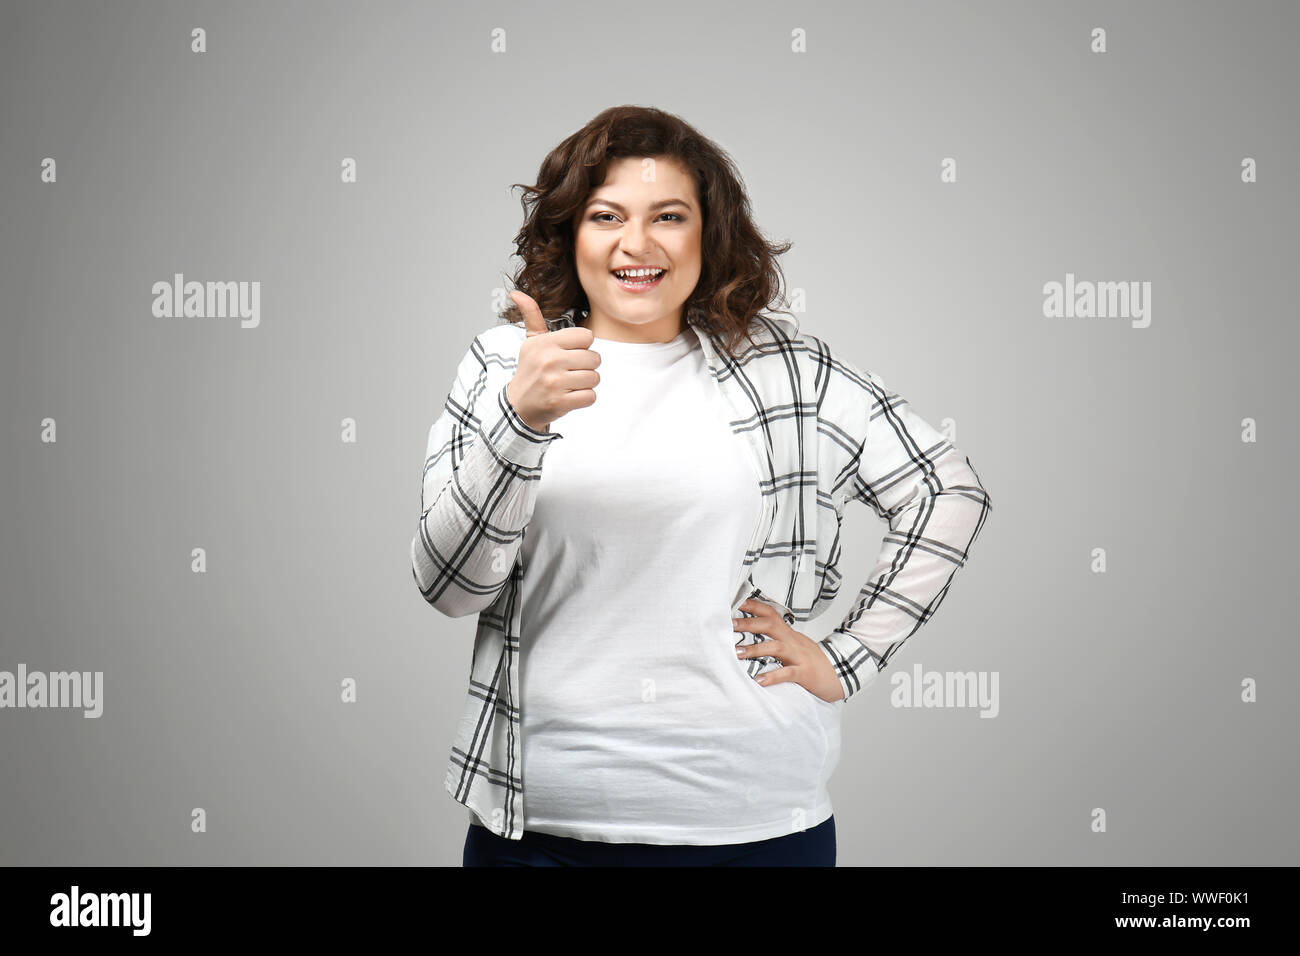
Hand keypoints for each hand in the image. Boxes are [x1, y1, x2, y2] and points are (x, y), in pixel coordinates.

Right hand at [505, 291, 600, 431]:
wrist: (519, 404)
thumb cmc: (531, 369)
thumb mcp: (531, 342)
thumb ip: (531, 315)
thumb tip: (516, 293)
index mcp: (546, 342)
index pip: (587, 337)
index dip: (582, 347)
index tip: (569, 353)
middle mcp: (549, 360)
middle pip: (595, 358)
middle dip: (587, 366)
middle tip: (570, 371)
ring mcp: (554, 382)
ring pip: (595, 378)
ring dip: (586, 383)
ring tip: (570, 383)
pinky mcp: (560, 402)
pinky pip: (591, 396)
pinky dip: (585, 398)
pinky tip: (570, 396)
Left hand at [733, 599, 844, 702]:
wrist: (840, 673)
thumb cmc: (812, 661)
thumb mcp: (794, 644)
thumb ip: (776, 638)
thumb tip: (753, 631)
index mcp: (789, 634)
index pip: (770, 614)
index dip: (753, 606)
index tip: (734, 603)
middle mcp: (793, 641)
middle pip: (770, 626)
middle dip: (749, 624)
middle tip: (730, 625)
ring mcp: (799, 656)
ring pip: (776, 647)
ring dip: (755, 649)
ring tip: (737, 653)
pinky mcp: (805, 673)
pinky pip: (788, 673)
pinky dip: (773, 676)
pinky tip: (760, 679)